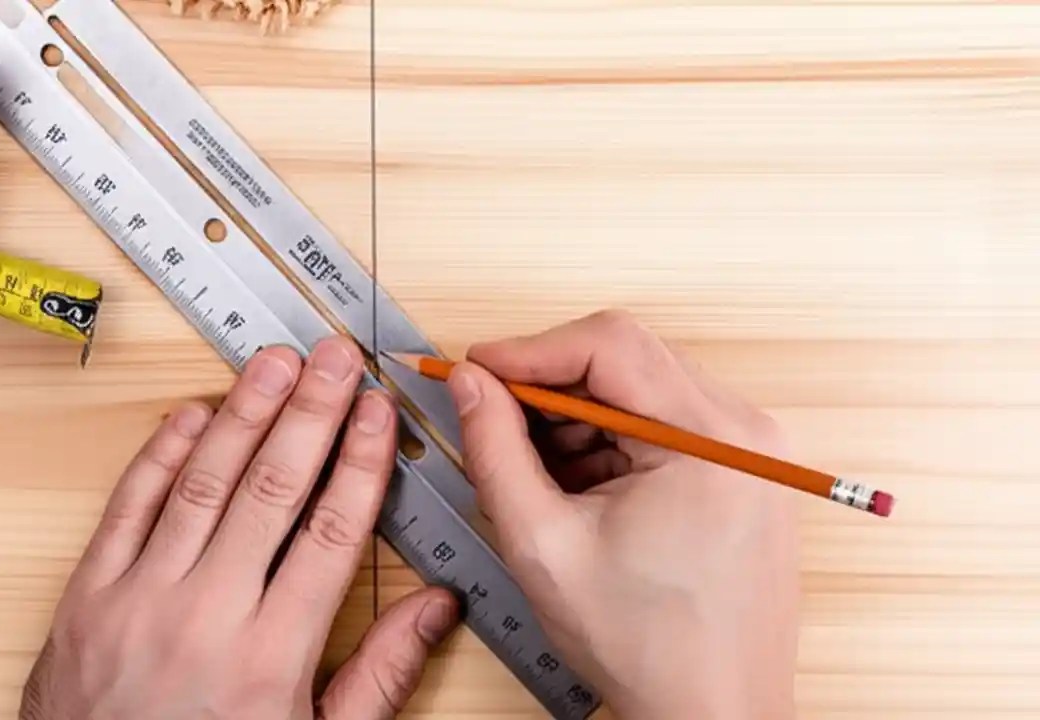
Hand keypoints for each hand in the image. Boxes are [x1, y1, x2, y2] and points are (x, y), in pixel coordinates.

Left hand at [21, 337, 457, 719]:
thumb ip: (380, 676)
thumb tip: (436, 608)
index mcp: (270, 657)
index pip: (330, 531)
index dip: (360, 461)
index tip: (378, 413)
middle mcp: (205, 617)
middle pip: (272, 489)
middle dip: (310, 412)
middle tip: (333, 357)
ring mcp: (139, 601)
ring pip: (202, 483)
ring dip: (243, 414)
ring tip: (273, 363)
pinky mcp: (88, 598)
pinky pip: (127, 509)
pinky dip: (159, 456)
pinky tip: (192, 415)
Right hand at [448, 311, 799, 719]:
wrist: (716, 714)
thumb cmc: (651, 649)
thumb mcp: (544, 544)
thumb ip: (496, 451)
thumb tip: (471, 385)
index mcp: (711, 440)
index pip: (609, 344)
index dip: (529, 351)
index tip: (478, 371)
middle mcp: (745, 431)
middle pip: (626, 361)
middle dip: (549, 389)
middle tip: (495, 422)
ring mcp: (751, 452)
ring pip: (639, 392)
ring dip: (578, 422)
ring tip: (541, 481)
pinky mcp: (742, 471)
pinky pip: (662, 426)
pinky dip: (610, 445)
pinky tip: (580, 494)